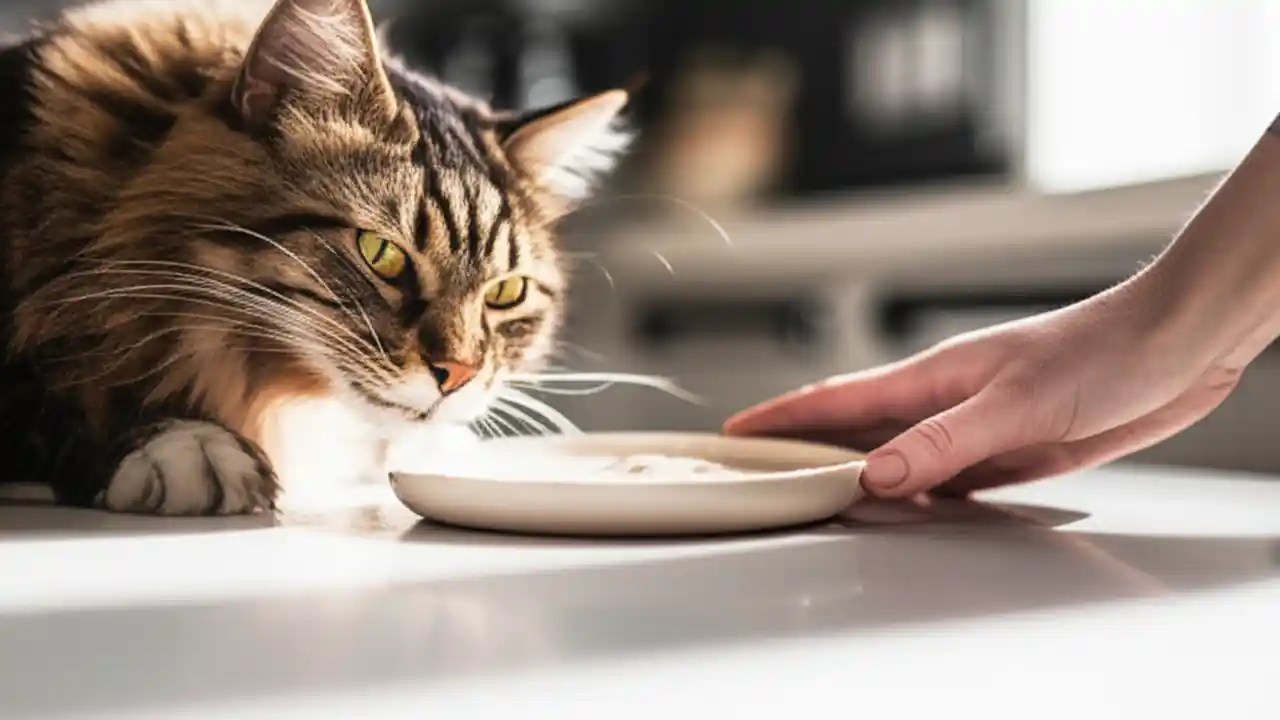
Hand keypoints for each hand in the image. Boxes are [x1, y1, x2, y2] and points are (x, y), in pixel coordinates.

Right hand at [725, 275, 1243, 497]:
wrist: (1179, 346)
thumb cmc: (1106, 350)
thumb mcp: (1016, 404)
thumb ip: (944, 443)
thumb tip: (875, 475)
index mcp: (935, 377)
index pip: (838, 398)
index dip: (783, 415)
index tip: (737, 431)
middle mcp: (948, 400)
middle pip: (859, 431)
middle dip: (807, 449)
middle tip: (762, 473)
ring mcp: (978, 424)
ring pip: (901, 456)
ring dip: (862, 476)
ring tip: (821, 498)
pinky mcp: (1013, 448)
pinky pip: (948, 477)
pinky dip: (921, 497)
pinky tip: (914, 513)